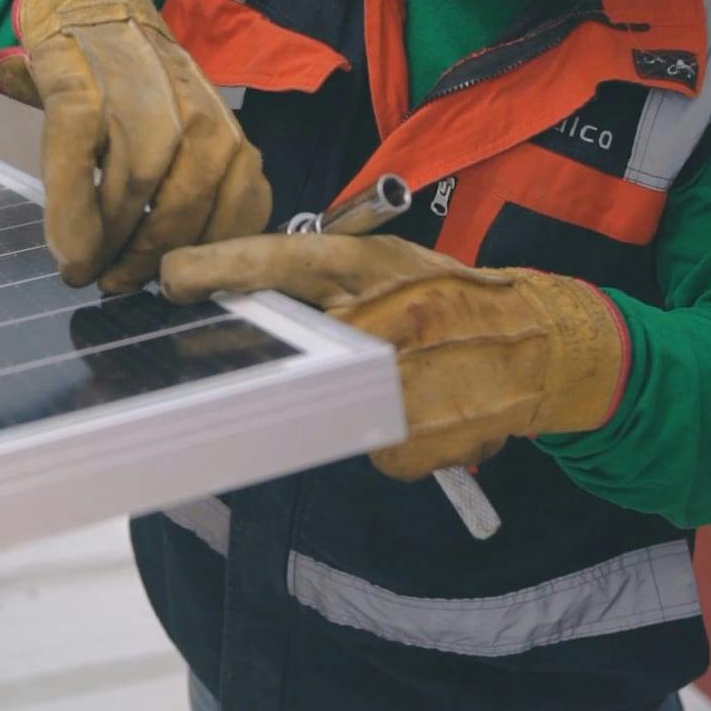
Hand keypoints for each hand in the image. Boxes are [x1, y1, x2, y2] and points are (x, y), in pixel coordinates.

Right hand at [0, 0, 271, 289]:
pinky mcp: (78, 87)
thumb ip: (198, 188)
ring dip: (110, 243)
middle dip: (150, 257)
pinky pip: (77, 161)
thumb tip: (193, 272)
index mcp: (222, 127)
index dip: (209, 254)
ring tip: (89, 269)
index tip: (179, 287)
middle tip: (119, 284)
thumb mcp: (184, 133)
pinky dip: (70, 215)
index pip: (240, 204)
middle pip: (185, 203)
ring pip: (134, 185)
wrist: (84, 9)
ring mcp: (134, 95)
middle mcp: (190, 109)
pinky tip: (66, 249)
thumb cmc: (134, 92)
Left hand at [161, 233, 626, 479]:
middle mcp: (380, 320)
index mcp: (370, 269)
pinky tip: (427, 406)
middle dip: (293, 364)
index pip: (275, 262)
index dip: (216, 268)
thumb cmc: (456, 296)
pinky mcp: (411, 439)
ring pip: (330, 409)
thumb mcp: (394, 264)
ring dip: (355, 403)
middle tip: (335, 357)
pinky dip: (391, 435)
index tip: (169, 280)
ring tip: (407, 376)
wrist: (541, 341)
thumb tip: (240, 294)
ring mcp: (397, 384)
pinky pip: (373, 448)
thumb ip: (327, 278)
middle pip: (293, 353)